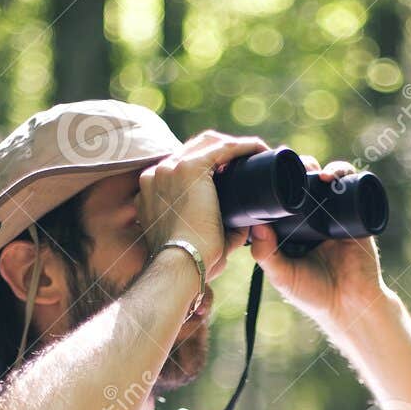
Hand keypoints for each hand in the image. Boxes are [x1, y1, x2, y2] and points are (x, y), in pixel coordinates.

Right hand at [137, 129, 265, 277]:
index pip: (180, 167)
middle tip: (246, 164)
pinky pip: (223, 147)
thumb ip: (221, 232)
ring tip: (257, 155)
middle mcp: (156, 174)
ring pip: (208, 143)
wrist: (179, 266)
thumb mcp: (196, 244)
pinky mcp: (189, 168)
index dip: (207, 167)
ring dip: (234, 147)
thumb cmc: (187, 264)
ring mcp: (170, 168)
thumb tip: (246, 226)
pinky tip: (259, 151)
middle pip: (193, 150)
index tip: (229, 175)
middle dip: (221, 152)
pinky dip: (244, 147)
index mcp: (151, 191)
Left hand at [248, 158, 391, 337]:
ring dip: (319, 170)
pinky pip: (350, 186)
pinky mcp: (354, 214)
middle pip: (304, 183)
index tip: (268, 173)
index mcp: (290, 229)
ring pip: (326, 181)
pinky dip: (343, 175)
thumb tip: (255, 223)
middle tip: (293, 169)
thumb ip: (266, 254)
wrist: (350, 304)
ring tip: (314, 173)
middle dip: (298, 170)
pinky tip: (332, 177)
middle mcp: (312, 218)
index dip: (276, 184)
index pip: (281, 198)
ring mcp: (334, 214)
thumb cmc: (313, 293)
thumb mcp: (282, 275)